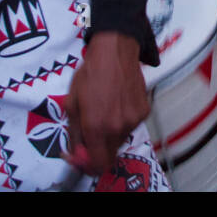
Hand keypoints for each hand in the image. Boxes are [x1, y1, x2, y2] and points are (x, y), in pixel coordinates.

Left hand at [66, 32, 148, 173]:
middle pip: (109, 156)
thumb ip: (73, 133)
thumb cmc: (90, 73)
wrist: (115, 51)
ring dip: (109, 134)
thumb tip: (75, 153)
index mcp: (96, 125)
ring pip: (119, 140)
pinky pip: (130, 126)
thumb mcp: (71, 103)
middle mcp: (117, 127)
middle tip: (90, 135)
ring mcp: (134, 119)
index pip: (97, 165)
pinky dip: (122, 122)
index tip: (81, 157)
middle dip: (98, 150)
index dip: (87, 165)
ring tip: (104, 111)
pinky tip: (117, 103)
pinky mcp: (144, 111)